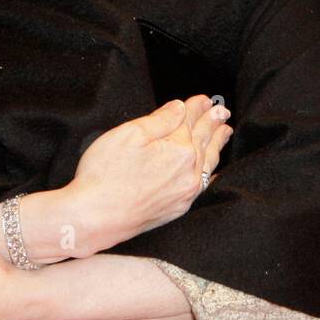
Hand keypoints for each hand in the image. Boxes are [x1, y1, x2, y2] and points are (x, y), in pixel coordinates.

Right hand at [62, 95, 232, 253]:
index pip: (189, 121)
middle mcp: (188, 171)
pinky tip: (213, 169)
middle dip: (212, 123)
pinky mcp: (177, 208)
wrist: (94, 219)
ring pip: (207, 161)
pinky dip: (210, 172)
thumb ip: (161, 120)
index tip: (203, 100)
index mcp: (179, 149)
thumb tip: (180, 107)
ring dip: (217, 144)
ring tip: (224, 132)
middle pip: (203, 140)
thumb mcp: (129, 135)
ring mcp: (185, 192)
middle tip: (222, 112)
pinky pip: (202, 185)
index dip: (196, 107)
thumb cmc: (105, 175)